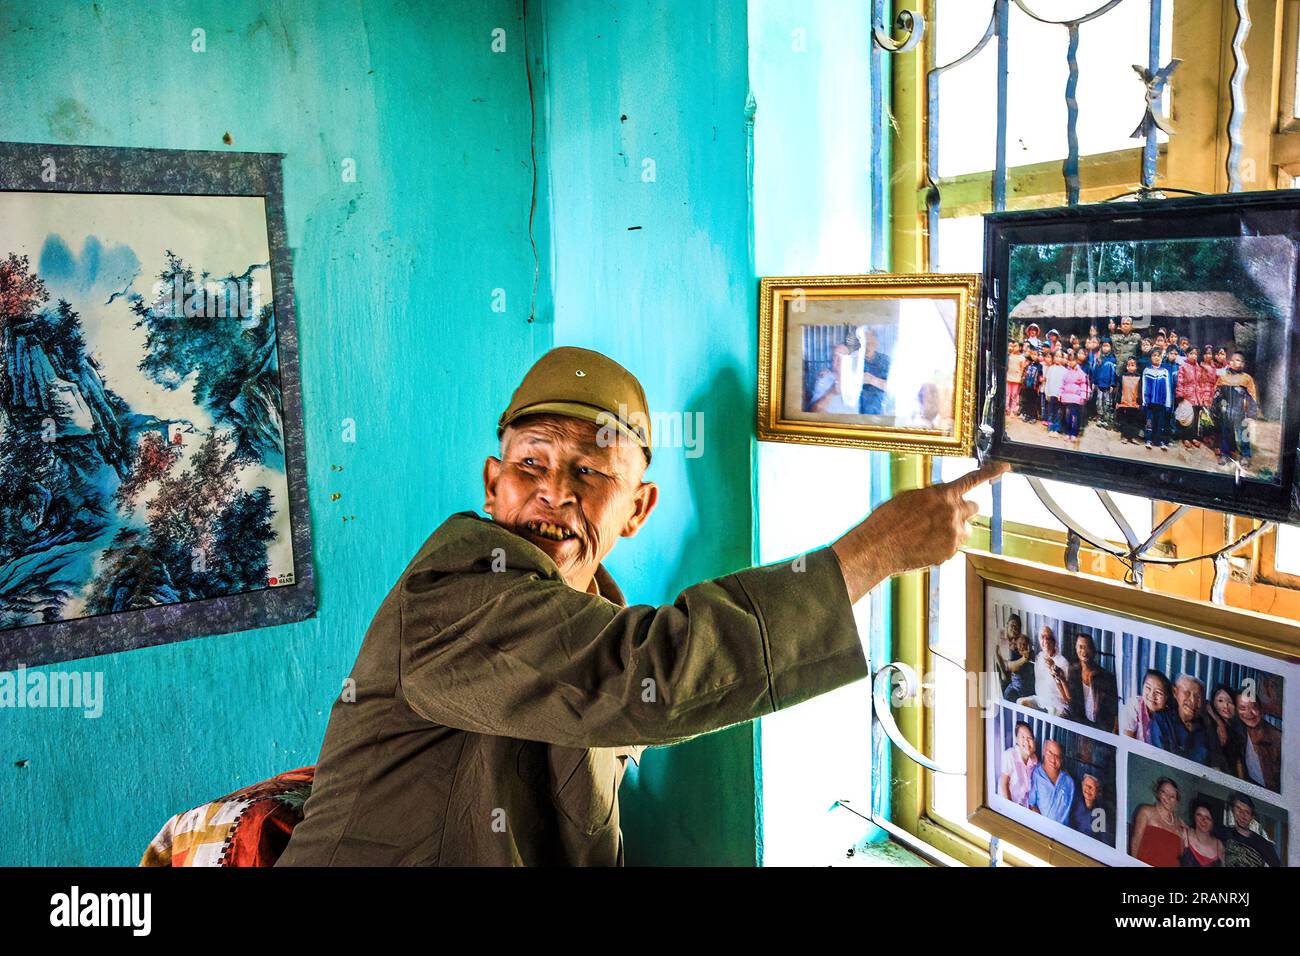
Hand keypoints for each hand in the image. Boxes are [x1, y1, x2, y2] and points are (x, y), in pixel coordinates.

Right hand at [831, 460, 1010, 601]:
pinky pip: (954, 545)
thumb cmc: (888, 520)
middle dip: (962, 509)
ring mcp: (954, 533)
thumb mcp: (910, 498)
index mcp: (942, 494)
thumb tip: (943, 500)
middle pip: (973, 507)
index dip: (991, 471)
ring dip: (955, 528)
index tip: (1005, 467)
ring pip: (966, 528)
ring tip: (931, 534)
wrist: (879, 546)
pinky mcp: (950, 551)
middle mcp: (953, 512)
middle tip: (944, 515)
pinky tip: (924, 545)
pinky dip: (944, 545)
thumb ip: (933, 497)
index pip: (973, 479)